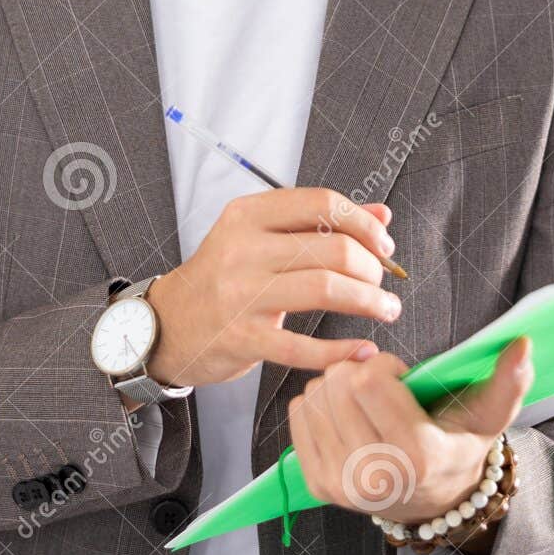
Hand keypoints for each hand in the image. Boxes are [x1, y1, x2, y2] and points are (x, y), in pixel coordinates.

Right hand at [144, 189, 398, 388]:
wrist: (167, 324)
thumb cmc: (223, 277)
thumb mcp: (260, 236)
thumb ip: (320, 222)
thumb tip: (381, 214)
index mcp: (249, 215)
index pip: (322, 203)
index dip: (363, 224)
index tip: (384, 245)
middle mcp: (243, 249)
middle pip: (332, 247)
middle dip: (372, 267)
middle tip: (383, 283)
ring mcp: (241, 294)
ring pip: (326, 289)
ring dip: (369, 301)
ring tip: (387, 310)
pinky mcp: (242, 338)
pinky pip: (303, 346)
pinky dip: (341, 351)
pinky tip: (361, 350)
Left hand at [287, 336, 534, 530]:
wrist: (434, 502)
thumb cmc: (458, 445)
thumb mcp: (489, 416)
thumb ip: (510, 380)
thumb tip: (523, 344)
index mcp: (417, 456)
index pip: (369, 380)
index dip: (384, 364)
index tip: (400, 376)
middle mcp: (376, 476)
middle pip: (338, 384)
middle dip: (357, 372)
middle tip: (379, 387)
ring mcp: (342, 485)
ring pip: (314, 396)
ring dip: (336, 387)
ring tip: (363, 402)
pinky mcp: (318, 486)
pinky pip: (298, 415)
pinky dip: (316, 405)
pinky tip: (344, 415)